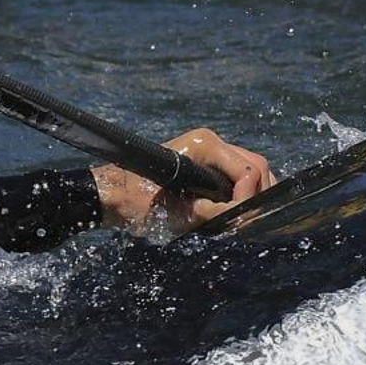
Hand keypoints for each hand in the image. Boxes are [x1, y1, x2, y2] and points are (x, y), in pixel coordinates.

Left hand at [92, 128, 276, 235]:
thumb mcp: (179, 213)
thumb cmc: (135, 202)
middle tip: (245, 222)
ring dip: (251, 196)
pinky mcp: (205, 165)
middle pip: (256, 167)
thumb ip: (215, 213)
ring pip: (249, 172)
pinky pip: (235, 178)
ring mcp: (208, 153)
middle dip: (256, 196)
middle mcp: (211, 142)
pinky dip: (240, 195)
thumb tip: (246, 217)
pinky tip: (232, 213)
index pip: (250, 170)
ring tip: (240, 220)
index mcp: (205, 144)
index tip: (241, 220)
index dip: (250, 198)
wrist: (109, 197)